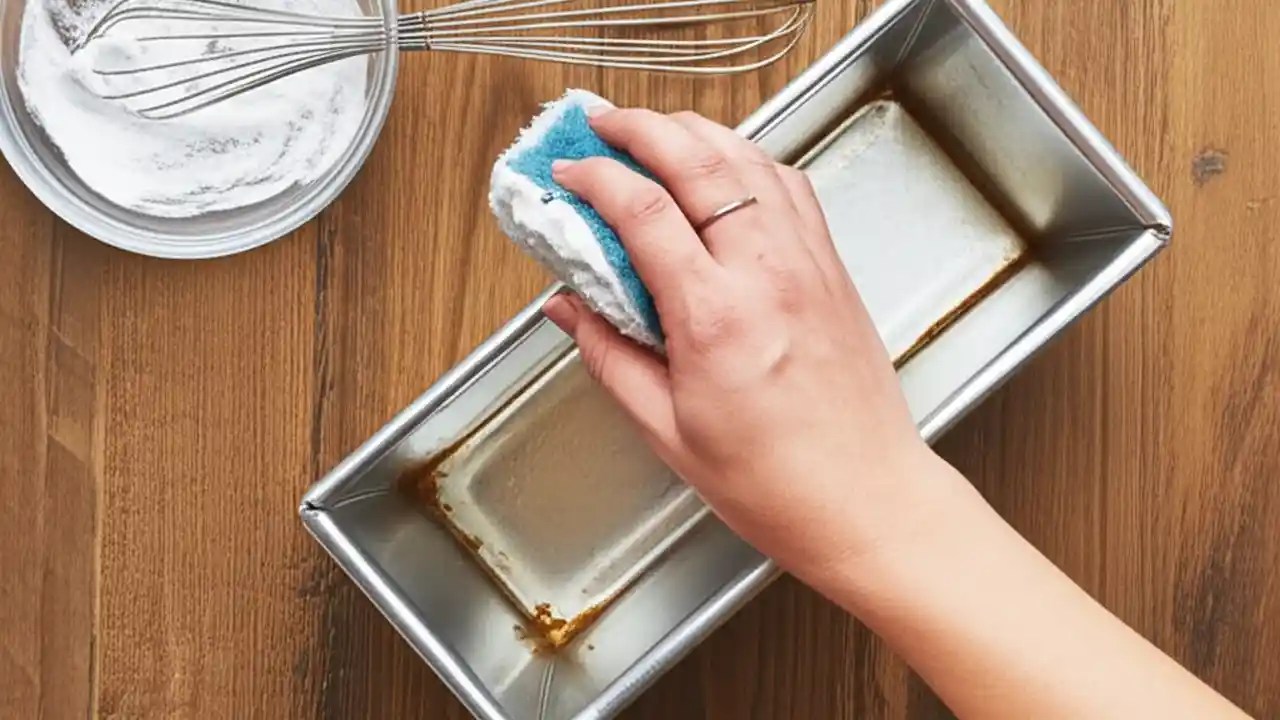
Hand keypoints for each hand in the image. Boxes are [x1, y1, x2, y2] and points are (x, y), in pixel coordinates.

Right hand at [541, 107, 963, 586]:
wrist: (866, 500)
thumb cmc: (776, 482)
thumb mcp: (667, 430)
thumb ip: (609, 356)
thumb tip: (568, 310)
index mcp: (716, 317)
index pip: (645, 210)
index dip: (596, 177)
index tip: (567, 173)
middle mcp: (767, 274)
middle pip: (698, 161)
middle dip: (641, 128)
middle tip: (601, 122)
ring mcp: (807, 264)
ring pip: (750, 160)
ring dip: (696, 132)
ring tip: (655, 130)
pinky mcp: (832, 269)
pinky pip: (790, 187)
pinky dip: (749, 159)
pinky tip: (726, 164)